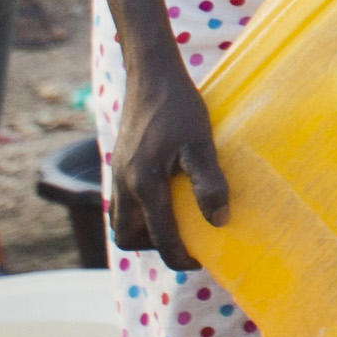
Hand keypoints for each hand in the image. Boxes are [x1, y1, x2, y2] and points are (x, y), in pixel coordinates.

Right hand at [109, 75, 229, 266]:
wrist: (152, 75)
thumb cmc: (180, 107)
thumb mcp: (201, 143)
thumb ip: (209, 183)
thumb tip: (218, 222)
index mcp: (143, 184)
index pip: (159, 237)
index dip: (180, 256)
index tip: (201, 261)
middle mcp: (124, 184)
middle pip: (126, 237)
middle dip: (153, 247)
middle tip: (184, 242)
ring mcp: (118, 173)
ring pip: (120, 220)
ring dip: (143, 229)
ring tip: (175, 222)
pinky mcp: (120, 163)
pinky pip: (122, 200)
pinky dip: (139, 209)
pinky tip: (166, 196)